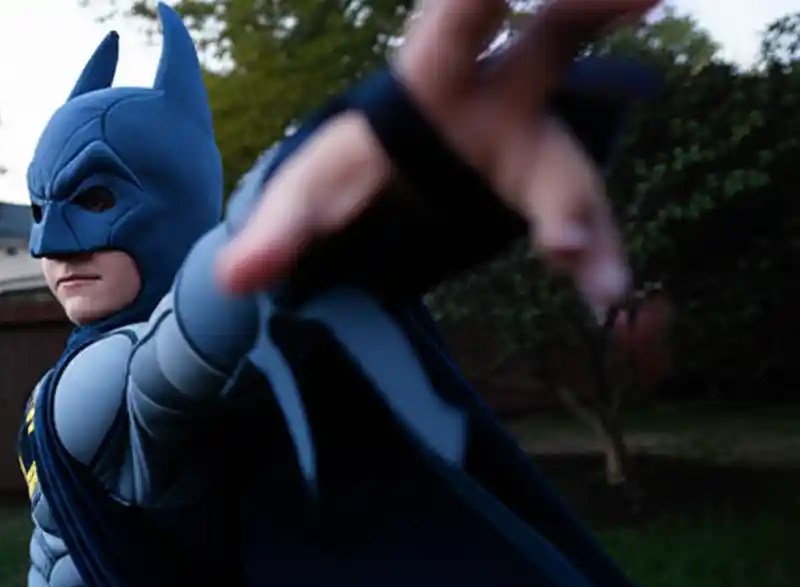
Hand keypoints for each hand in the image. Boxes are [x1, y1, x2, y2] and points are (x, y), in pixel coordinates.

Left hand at [215, 0, 657, 319]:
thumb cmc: (353, 164)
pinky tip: (611, 299)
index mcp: (432, 70)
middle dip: (594, 5)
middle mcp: (498, 89)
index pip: (461, 12)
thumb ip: (277, 230)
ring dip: (585, 210)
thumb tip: (231, 277)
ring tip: (598, 278)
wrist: (395, 181)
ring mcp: (536, 138)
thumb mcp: (311, 189)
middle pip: (555, 35)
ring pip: (573, 156)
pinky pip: (588, 220)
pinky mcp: (555, 190)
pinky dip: (599, 257)